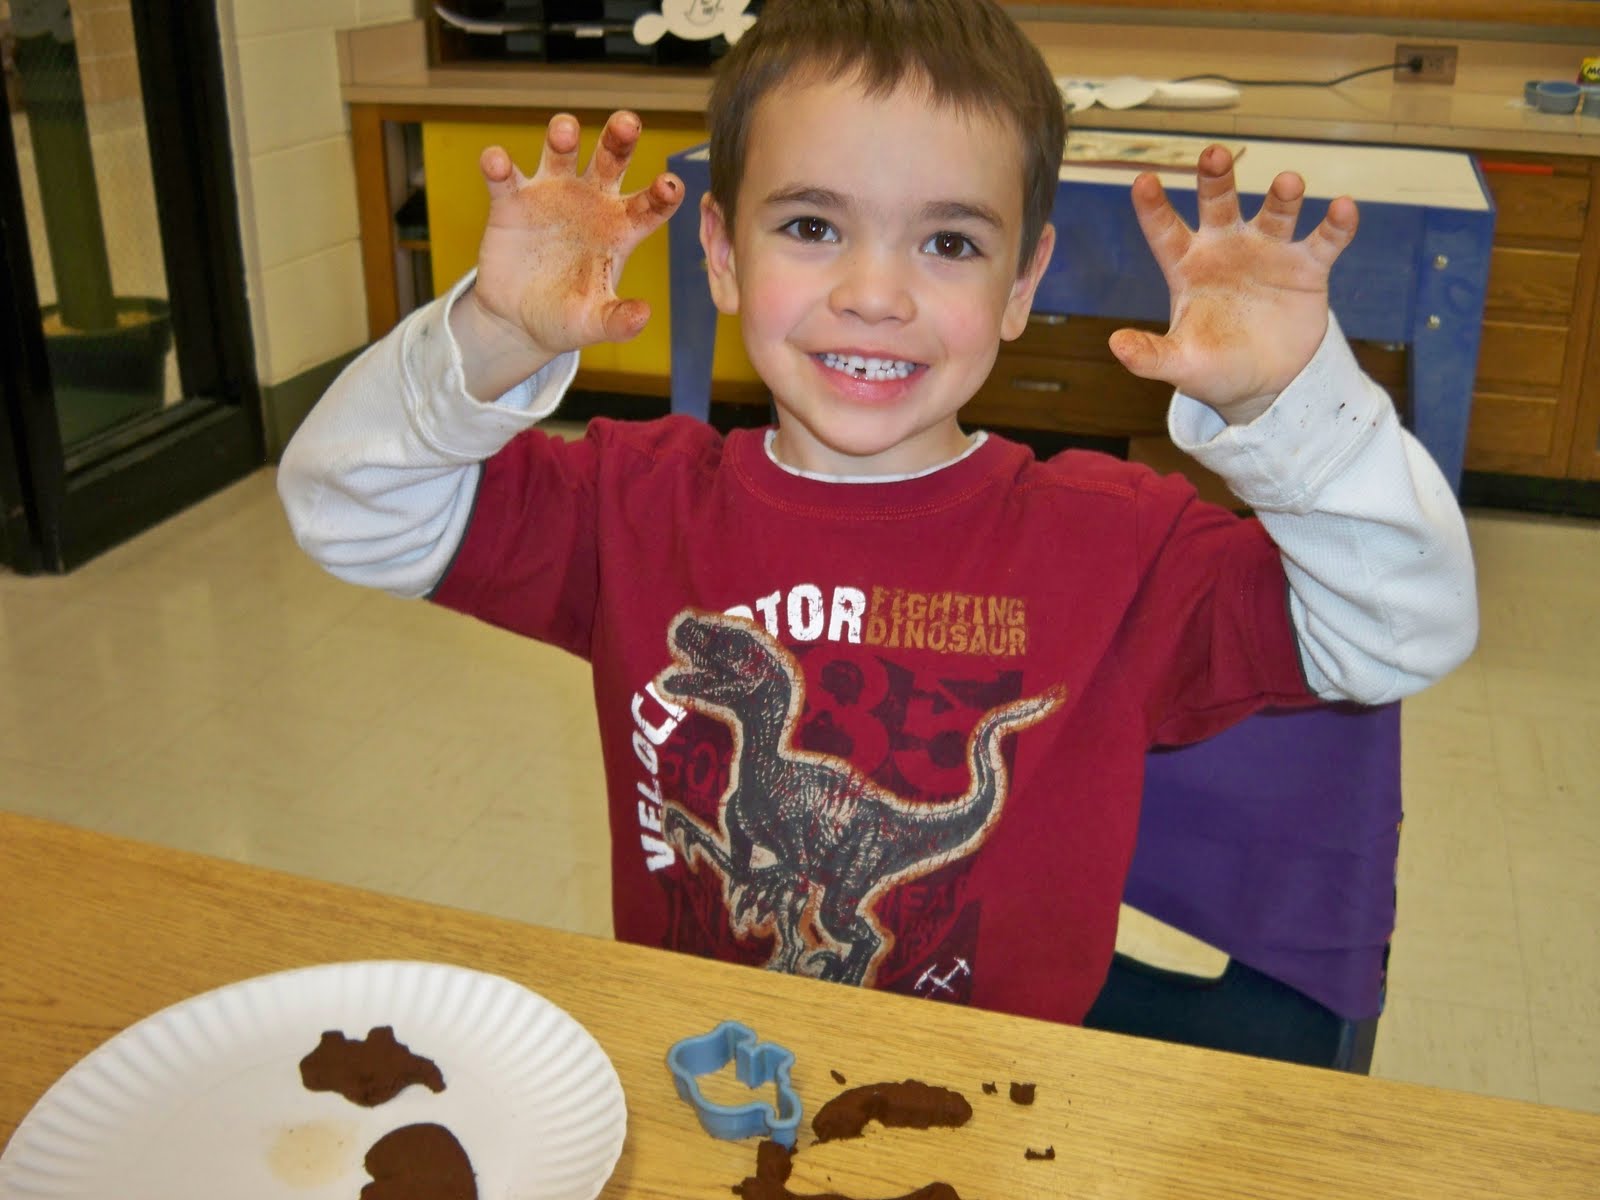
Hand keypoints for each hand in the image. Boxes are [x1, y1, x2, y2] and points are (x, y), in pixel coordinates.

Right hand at [452, 111, 683, 395]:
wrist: (518, 321)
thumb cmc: (566, 318)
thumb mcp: (593, 323)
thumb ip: (617, 320)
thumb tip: (642, 315)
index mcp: (621, 228)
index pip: (651, 204)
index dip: (663, 192)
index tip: (670, 185)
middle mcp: (591, 202)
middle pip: (611, 159)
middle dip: (620, 138)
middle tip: (628, 121)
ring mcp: (552, 196)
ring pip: (561, 153)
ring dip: (562, 136)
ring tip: (564, 130)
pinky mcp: (511, 202)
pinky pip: (505, 176)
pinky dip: (498, 165)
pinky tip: (496, 161)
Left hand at [1108, 145, 1357, 424]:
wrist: (1264, 384)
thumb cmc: (1214, 368)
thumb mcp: (1180, 364)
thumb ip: (1150, 354)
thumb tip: (1117, 345)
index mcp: (1188, 267)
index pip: (1164, 231)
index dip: (1153, 207)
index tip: (1142, 181)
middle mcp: (1226, 249)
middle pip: (1218, 203)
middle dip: (1216, 178)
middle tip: (1214, 154)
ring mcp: (1268, 252)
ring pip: (1275, 212)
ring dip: (1283, 196)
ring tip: (1289, 183)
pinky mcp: (1307, 268)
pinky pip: (1324, 239)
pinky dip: (1336, 224)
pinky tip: (1344, 207)